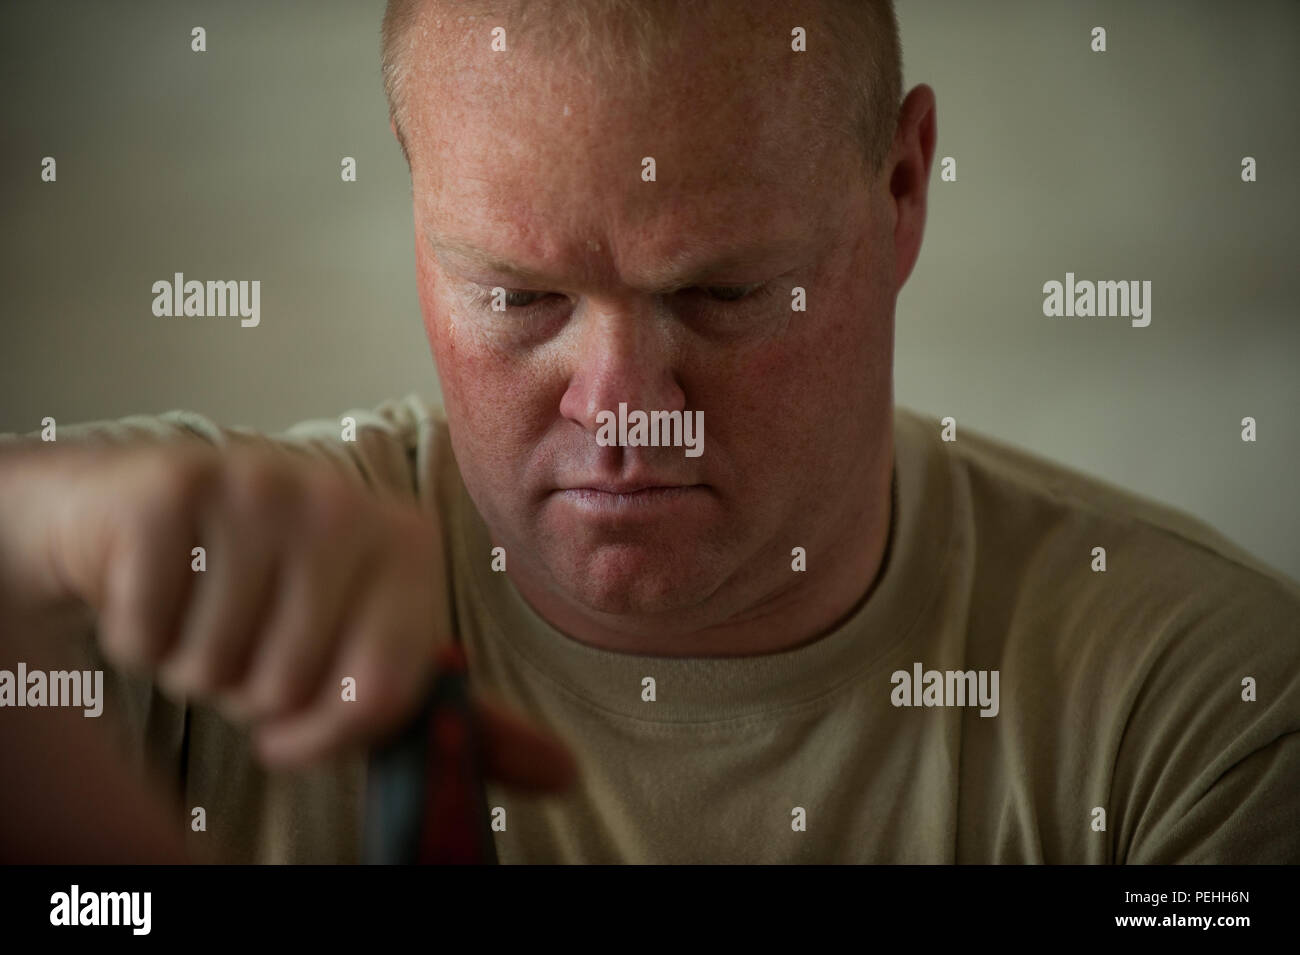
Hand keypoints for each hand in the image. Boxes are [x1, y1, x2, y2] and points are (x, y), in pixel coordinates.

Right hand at [0, 440, 577, 786]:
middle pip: (288, 688)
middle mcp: (347, 506)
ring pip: (215, 667)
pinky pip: (150, 635)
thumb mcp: (369, 650)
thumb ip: (460, 718)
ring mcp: (262, 487)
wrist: (146, 519)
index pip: (383, 697)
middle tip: (240, 642)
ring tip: (203, 612)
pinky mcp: (176, 489)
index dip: (324, 738)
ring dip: (193, 668)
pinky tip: (158, 589)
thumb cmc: (268, 598)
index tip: (292, 729)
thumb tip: (568, 775)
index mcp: (409, 548)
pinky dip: (141, 639)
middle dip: (247, 695)